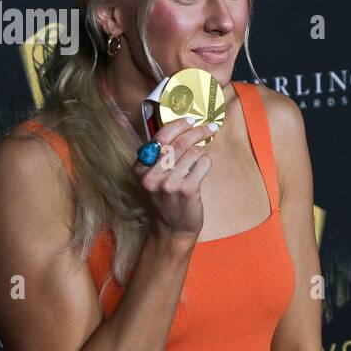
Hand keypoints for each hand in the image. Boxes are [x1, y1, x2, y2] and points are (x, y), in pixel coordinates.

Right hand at [132, 116, 216, 244]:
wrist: (171, 230)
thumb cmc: (166, 201)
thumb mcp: (153, 178)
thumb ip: (161, 157)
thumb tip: (183, 129)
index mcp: (140, 168)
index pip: (160, 137)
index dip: (178, 125)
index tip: (191, 120)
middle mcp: (151, 175)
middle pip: (179, 142)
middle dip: (198, 131)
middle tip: (210, 127)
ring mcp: (168, 183)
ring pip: (192, 152)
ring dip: (201, 151)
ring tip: (201, 158)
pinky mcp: (186, 189)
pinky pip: (202, 163)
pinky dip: (206, 162)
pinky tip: (203, 168)